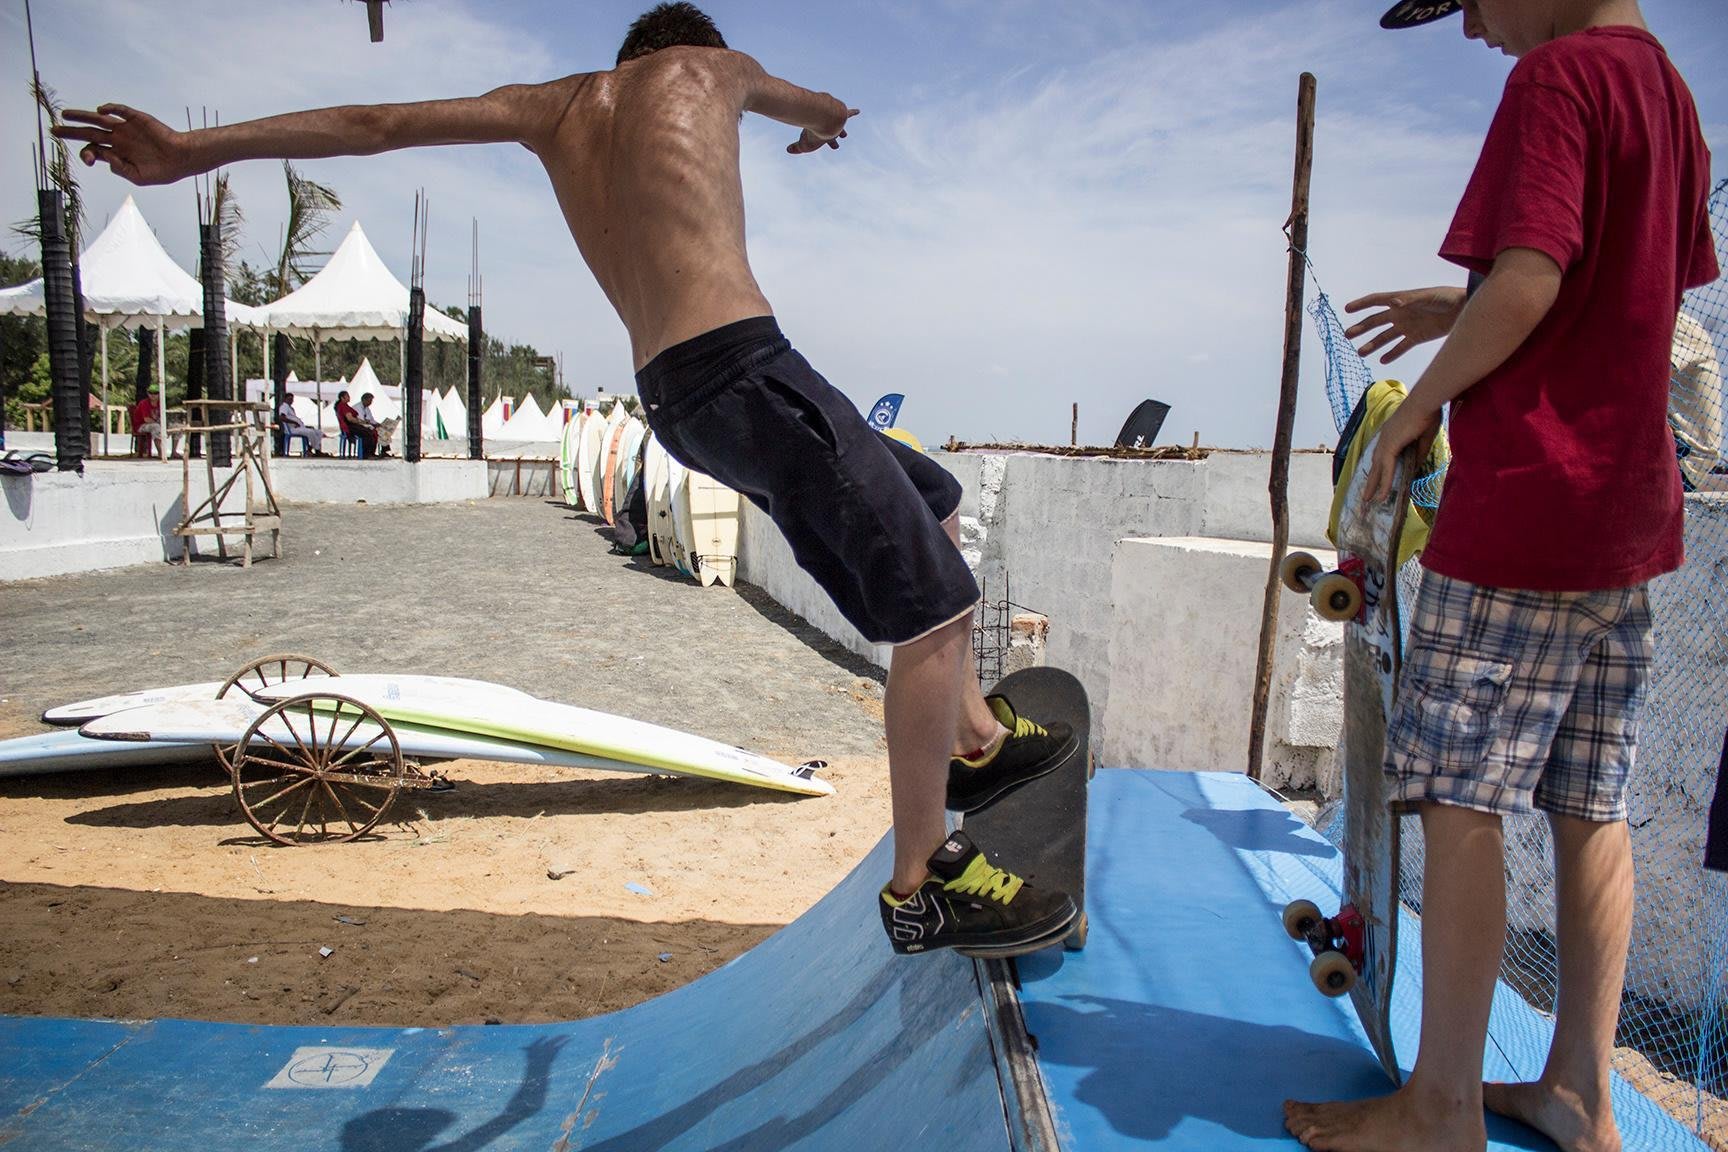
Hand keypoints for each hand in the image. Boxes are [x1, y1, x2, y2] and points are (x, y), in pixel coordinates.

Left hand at [52, 104, 190, 185]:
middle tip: (54, 130)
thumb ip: (119, 168)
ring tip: (66, 114)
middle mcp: (118, 139)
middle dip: (72, 132)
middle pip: (90, 133)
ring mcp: (126, 128)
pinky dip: (111, 108)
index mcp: (118, 153)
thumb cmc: (163, 171)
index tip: (89, 159)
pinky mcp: (137, 119)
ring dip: (82, 116)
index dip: (87, 154)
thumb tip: (104, 156)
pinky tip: (101, 110)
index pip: (94, 150)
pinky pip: (120, 111)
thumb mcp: (137, 177)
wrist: (182, 159)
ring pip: (99, 119)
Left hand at [787, 107, 858, 154]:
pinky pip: (846, 110)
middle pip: (839, 130)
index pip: (831, 141)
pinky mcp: (838, 107)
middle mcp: (835, 127)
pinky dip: (853, 112)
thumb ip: (796, 147)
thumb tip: (788, 150)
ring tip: (852, 116)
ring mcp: (837, 118)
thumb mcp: (803, 143)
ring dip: (846, 118)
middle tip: (844, 136)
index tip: (836, 147)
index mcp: (830, 136)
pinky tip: (858, 112)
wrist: (826, 118)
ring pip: (841, 117)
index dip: (832, 144)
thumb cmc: (816, 132)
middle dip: (841, 133)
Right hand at [1344, 286, 1467, 362]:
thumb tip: (1394, 303)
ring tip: (1361, 353)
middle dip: (1361, 328)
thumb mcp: (1428, 297)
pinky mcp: (1417, 337)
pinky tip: (1383, 360)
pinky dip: (1392, 354)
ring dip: (1373, 344)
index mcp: (1401, 300)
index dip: (1362, 304)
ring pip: (1385, 337)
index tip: (1347, 309)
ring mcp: (1408, 326)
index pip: (1377, 301)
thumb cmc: (1447, 298)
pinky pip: (1401, 347)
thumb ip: (1410, 300)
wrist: (1464, 309)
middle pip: (1376, 321)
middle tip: (1347, 335)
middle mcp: (1400, 313)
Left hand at [1363, 401, 1440, 504]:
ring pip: (1377, 469)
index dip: (1379, 467)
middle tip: (1366, 495)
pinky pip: (1386, 469)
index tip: (1377, 478)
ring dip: (1373, 485)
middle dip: (1371, 480)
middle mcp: (1385, 437)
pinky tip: (1382, 496)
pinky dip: (1384, 483)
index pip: (1383, 454)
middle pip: (1375, 464)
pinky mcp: (1390, 446)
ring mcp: (1386, 442)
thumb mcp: (1424, 438)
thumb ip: (1418, 454)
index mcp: (1391, 433)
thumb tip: (1414, 469)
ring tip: (1368, 500)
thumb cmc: (1428, 413)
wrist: (1426, 401)